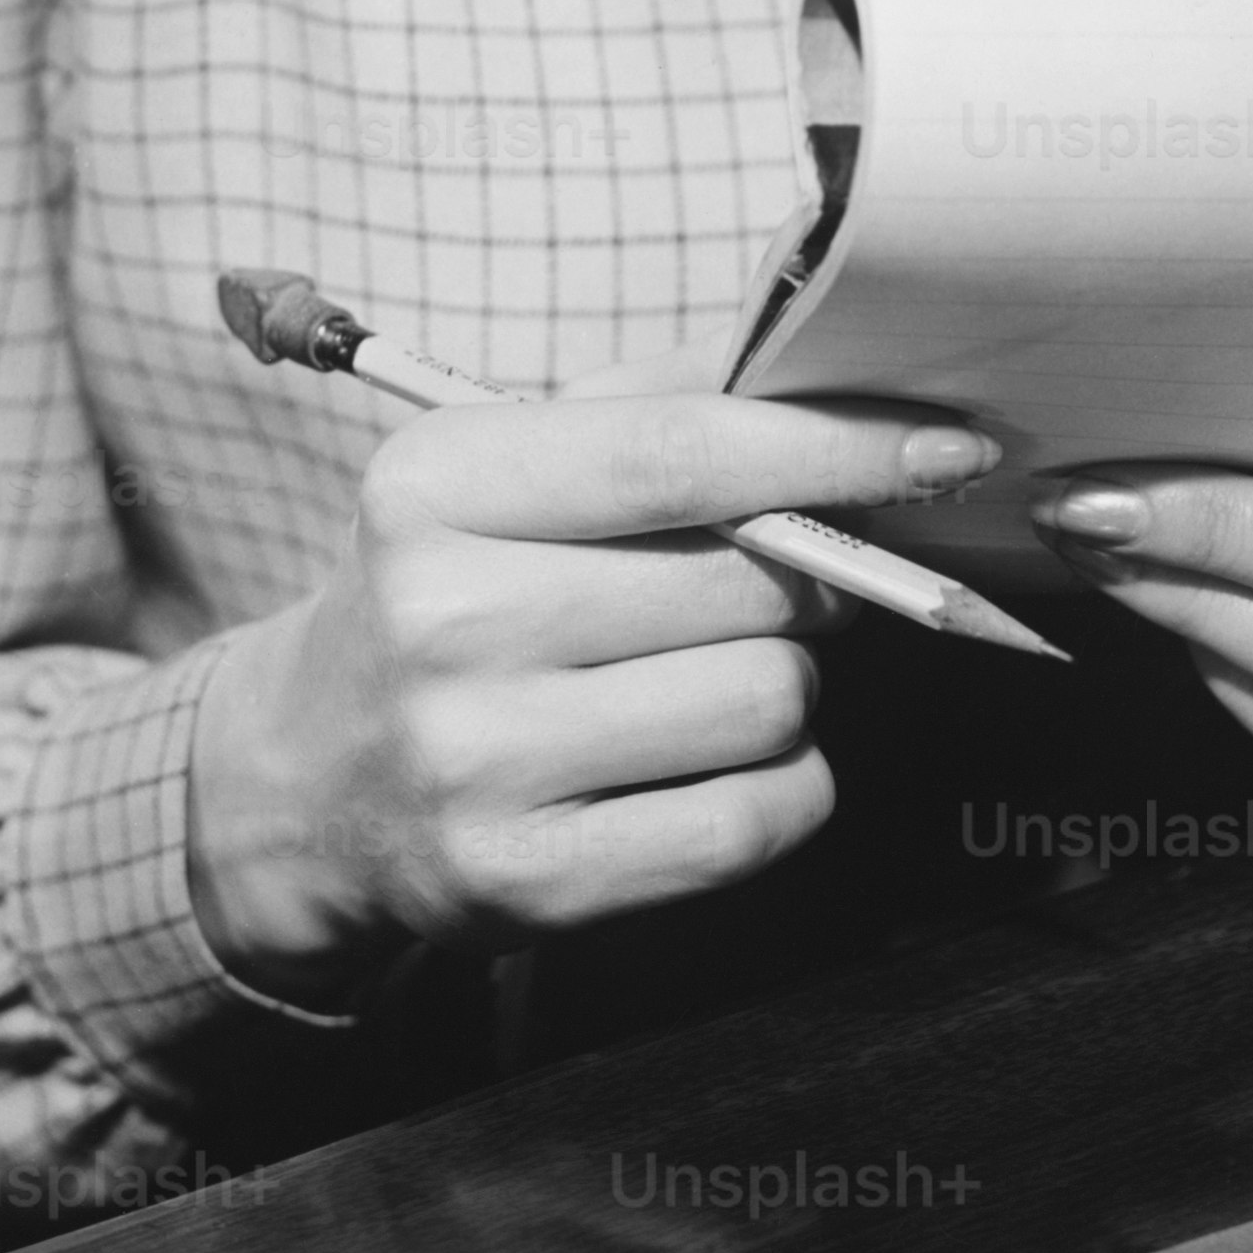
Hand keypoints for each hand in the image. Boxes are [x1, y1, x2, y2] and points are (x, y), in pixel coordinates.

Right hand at [187, 380, 994, 986]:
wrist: (305, 779)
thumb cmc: (444, 592)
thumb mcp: (499, 467)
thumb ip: (655, 404)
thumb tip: (828, 369)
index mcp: (438, 482)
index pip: (683, 451)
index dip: (836, 445)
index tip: (946, 446)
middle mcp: (446, 620)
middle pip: (751, 582)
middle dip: (805, 578)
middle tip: (768, 584)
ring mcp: (481, 762)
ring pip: (768, 700)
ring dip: (786, 687)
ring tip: (708, 675)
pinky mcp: (527, 883)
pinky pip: (752, 820)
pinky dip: (783, 787)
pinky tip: (721, 760)